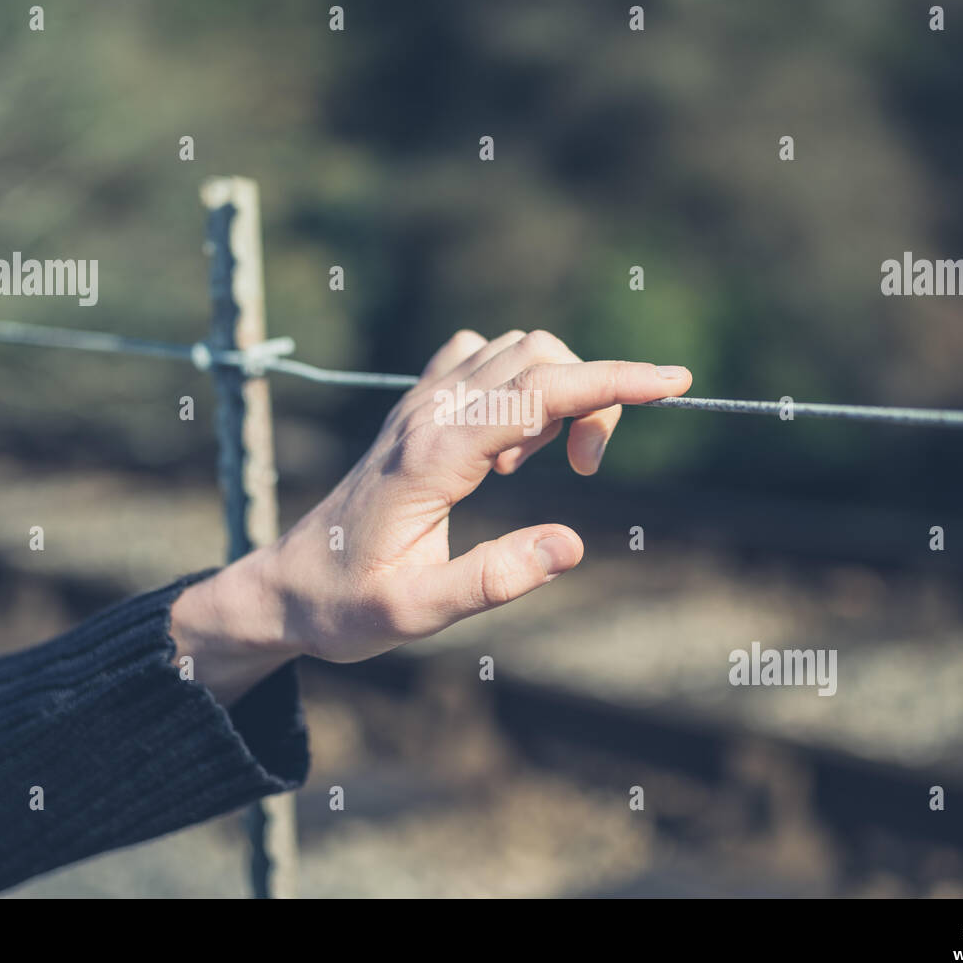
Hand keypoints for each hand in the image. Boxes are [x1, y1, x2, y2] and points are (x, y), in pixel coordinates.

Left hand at [171, 329, 690, 699]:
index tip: (675, 380)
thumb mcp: (417, 613)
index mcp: (435, 454)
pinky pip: (483, 358)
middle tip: (584, 472)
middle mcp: (427, 412)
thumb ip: (493, 580)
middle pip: (539, 356)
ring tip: (538, 465)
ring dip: (556, 391)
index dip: (614, 382)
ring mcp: (419, 403)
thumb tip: (571, 545)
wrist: (287, 586)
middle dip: (593, 397)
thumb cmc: (347, 605)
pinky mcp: (416, 410)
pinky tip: (507, 443)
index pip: (540, 391)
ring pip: (516, 349)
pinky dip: (519, 382)